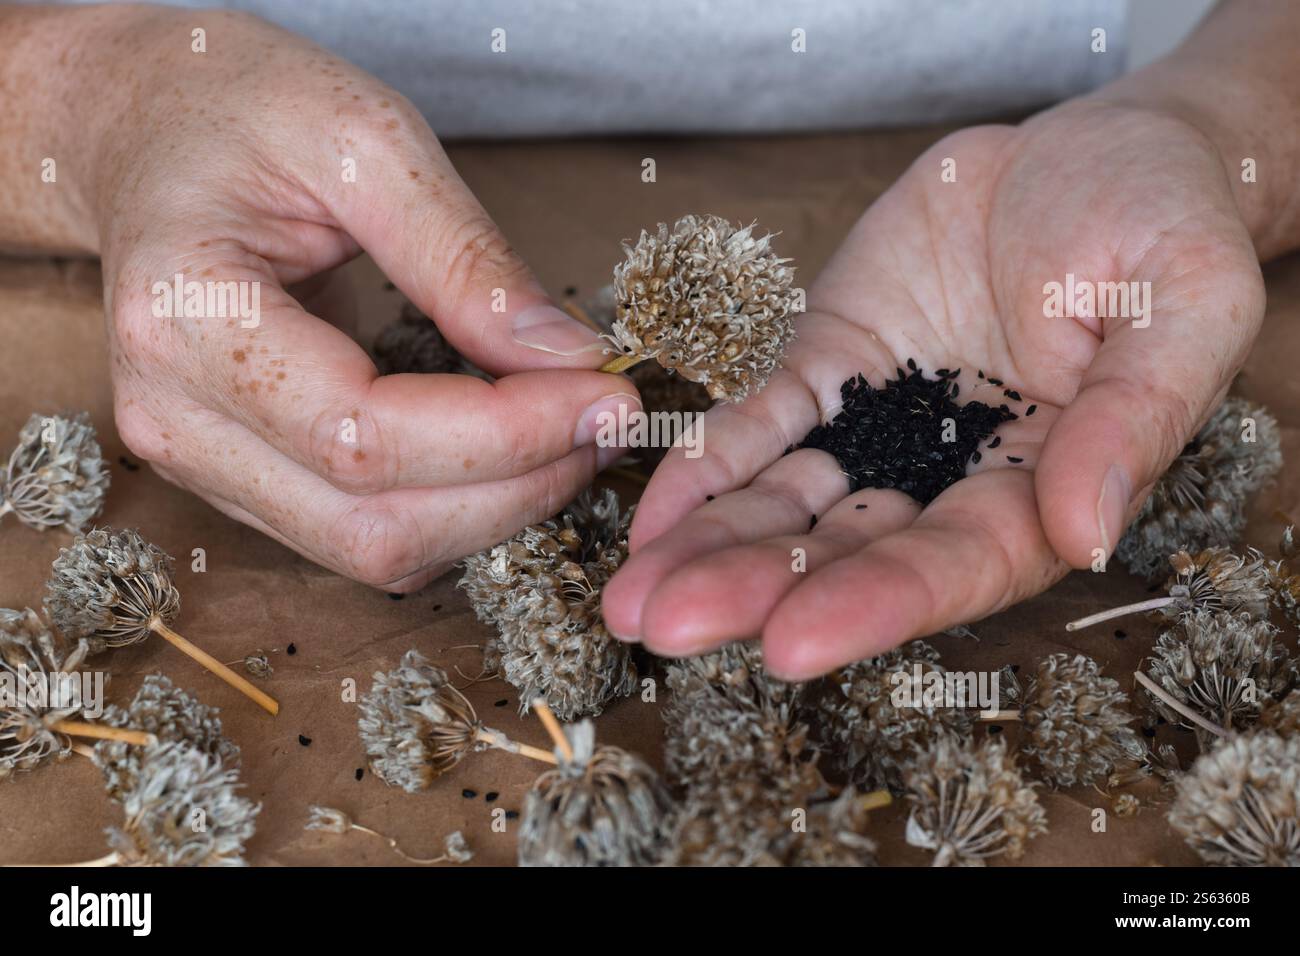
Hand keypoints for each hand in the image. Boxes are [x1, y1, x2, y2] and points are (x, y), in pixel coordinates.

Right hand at [85, 9, 635, 589]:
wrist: (147, 130)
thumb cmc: (239, 110)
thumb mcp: (365, 141)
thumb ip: (466, 260)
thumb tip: (569, 358)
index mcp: (185, 320)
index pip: (364, 437)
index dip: (505, 435)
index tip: (606, 395)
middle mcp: (176, 420)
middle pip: (374, 524)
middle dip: (516, 487)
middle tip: (607, 422)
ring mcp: (200, 461)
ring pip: (374, 550)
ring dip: (495, 510)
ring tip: (570, 434)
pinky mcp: (241, 477)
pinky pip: (363, 534)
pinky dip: (456, 509)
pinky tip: (510, 451)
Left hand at [603, 99, 1263, 677]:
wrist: (1086, 153)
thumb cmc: (1158, 226)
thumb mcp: (1183, 307)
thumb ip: (1131, 419)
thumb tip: (1089, 532)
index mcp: (1041, 487)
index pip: (955, 565)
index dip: (873, 605)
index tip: (790, 644)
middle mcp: (947, 477)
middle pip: (847, 552)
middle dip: (755, 590)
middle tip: (662, 626)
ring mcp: (879, 425)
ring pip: (789, 502)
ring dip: (710, 546)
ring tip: (630, 596)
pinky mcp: (830, 366)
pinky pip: (763, 422)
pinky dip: (708, 463)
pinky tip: (652, 511)